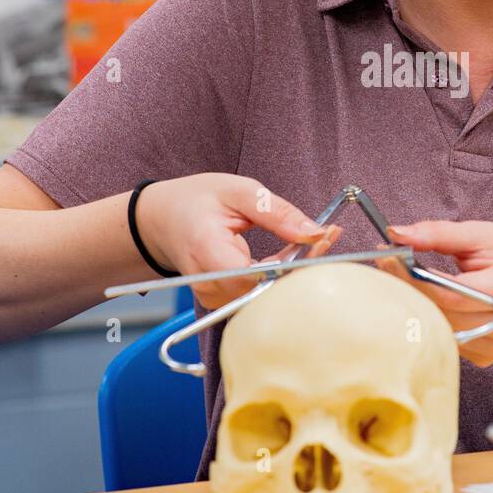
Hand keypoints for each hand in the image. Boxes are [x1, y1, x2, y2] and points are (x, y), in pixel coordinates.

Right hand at [135, 173, 340, 309]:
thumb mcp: (238, 192)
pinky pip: (258, 293)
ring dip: (294, 271)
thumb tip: (314, 233)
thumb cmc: (196, 201)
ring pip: (265, 294)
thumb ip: (277, 213)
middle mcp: (208, 283)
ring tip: (316, 241)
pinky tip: (296, 255)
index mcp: (207, 251)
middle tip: (330, 235)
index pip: (257, 275)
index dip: (294, 264)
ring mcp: (213, 296)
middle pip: (266, 289)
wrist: (162, 219)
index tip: (323, 240)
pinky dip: (280, 275)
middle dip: (303, 266)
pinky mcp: (221, 300)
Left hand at [377, 220, 492, 366]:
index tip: (388, 258)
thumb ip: (438, 233)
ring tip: (411, 281)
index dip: (413, 278)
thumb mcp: (482, 234)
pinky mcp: (489, 358)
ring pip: (440, 331)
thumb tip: (396, 234)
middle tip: (389, 265)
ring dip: (419, 307)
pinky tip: (439, 303)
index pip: (448, 292)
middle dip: (409, 290)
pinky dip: (437, 322)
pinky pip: (449, 341)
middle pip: (440, 315)